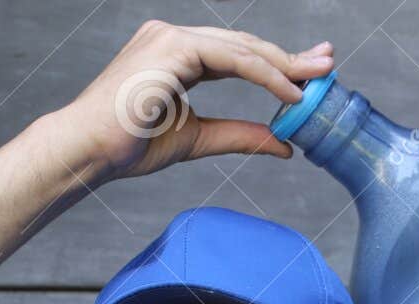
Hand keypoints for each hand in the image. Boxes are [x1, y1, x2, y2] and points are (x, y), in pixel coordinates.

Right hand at [49, 21, 333, 182]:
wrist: (89, 150)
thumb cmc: (128, 145)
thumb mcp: (198, 139)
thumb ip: (240, 135)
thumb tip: (285, 144)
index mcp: (175, 54)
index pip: (236, 54)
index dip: (275, 63)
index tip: (309, 72)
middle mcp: (172, 38)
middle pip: (244, 45)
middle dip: (289, 57)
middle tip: (328, 65)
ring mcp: (171, 38)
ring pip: (242, 48)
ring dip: (284, 64)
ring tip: (317, 79)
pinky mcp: (172, 48)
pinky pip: (232, 59)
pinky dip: (264, 75)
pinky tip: (290, 91)